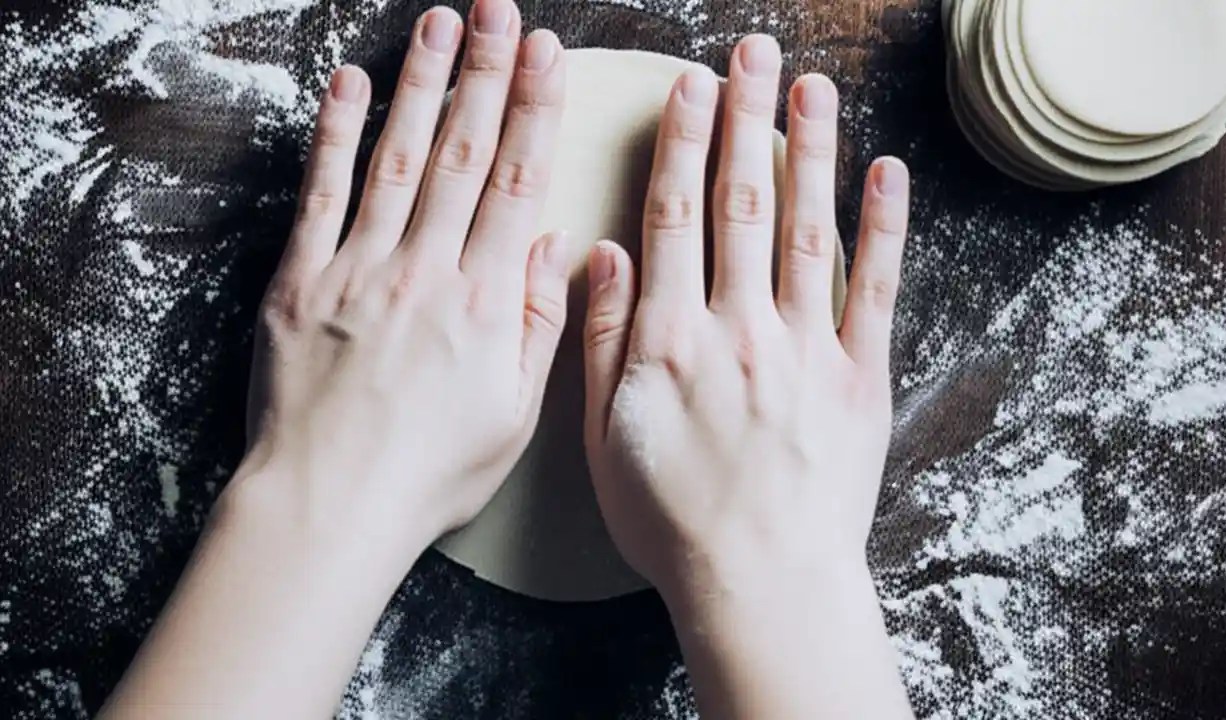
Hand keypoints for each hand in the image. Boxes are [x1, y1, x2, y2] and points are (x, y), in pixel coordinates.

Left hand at [233, 3, 568, 554]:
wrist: (329, 505)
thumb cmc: (429, 472)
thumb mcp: (513, 414)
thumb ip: (540, 324)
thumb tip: (557, 244)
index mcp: (485, 303)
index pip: (517, 185)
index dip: (534, 112)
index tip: (547, 55)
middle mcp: (426, 270)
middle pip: (463, 154)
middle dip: (486, 74)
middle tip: (500, 12)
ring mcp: (359, 269)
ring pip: (400, 158)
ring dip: (423, 84)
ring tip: (441, 24)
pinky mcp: (300, 281)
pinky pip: (322, 194)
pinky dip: (337, 135)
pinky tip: (352, 84)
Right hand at [583, 34, 912, 718]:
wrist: (761, 581)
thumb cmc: (673, 519)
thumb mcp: (604, 437)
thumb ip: (605, 338)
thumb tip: (601, 253)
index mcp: (672, 337)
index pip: (675, 216)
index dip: (681, 143)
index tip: (688, 87)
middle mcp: (740, 326)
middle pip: (743, 201)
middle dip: (745, 119)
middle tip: (752, 54)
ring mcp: (807, 347)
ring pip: (810, 227)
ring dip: (812, 149)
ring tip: (812, 86)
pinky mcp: (861, 376)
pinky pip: (875, 288)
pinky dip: (884, 226)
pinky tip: (885, 173)